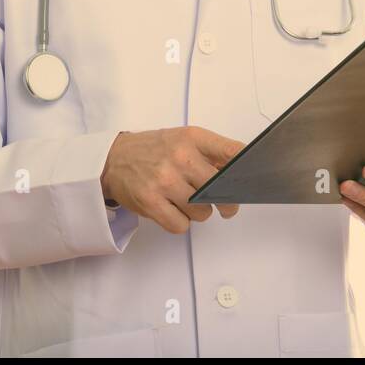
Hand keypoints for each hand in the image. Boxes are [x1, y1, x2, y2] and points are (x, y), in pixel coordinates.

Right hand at [100, 127, 243, 233]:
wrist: (113, 158)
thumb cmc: (153, 150)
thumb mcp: (183, 139)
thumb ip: (212, 152)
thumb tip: (242, 171)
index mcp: (192, 138)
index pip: (232, 152)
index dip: (247, 169)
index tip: (252, 180)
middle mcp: (180, 157)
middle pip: (221, 189)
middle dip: (227, 202)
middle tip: (225, 204)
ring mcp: (165, 180)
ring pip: (202, 212)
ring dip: (198, 212)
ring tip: (185, 201)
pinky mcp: (151, 202)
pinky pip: (181, 225)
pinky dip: (180, 222)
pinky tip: (173, 210)